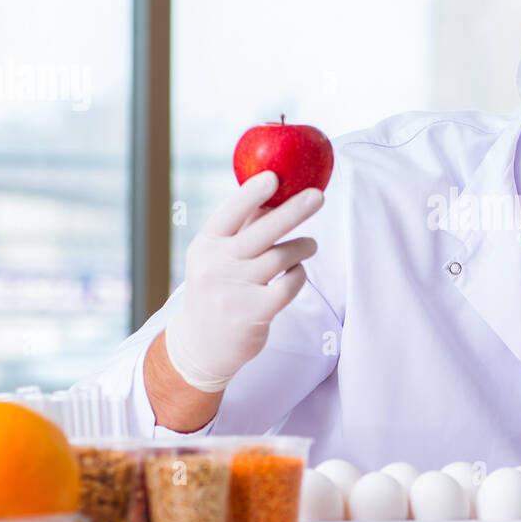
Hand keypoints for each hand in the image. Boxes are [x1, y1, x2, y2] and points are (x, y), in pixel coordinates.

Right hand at [163, 170, 322, 391]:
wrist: (201, 345)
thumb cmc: (219, 287)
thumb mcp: (217, 256)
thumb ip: (243, 228)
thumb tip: (276, 192)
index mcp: (206, 245)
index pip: (229, 214)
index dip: (251, 194)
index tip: (273, 177)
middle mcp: (216, 265)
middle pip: (263, 231)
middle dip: (294, 211)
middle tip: (318, 197)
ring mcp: (234, 290)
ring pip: (281, 257)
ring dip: (302, 247)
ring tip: (310, 245)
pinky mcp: (254, 313)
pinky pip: (289, 285)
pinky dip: (299, 275)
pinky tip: (296, 273)